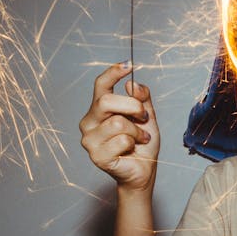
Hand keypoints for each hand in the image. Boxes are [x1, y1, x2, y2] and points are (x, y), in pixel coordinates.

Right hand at [79, 62, 159, 190]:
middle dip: (132, 107)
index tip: (128, 64)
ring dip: (136, 131)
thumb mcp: (146, 116)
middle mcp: (89, 122)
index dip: (112, 73)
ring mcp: (90, 139)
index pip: (100, 85)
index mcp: (99, 109)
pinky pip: (121, 141)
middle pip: (107, 102)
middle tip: (143, 117)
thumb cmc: (142, 144)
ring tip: (140, 138)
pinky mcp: (96, 155)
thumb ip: (141, 98)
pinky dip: (133, 143)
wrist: (144, 170)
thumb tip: (132, 84)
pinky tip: (132, 149)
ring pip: (117, 123)